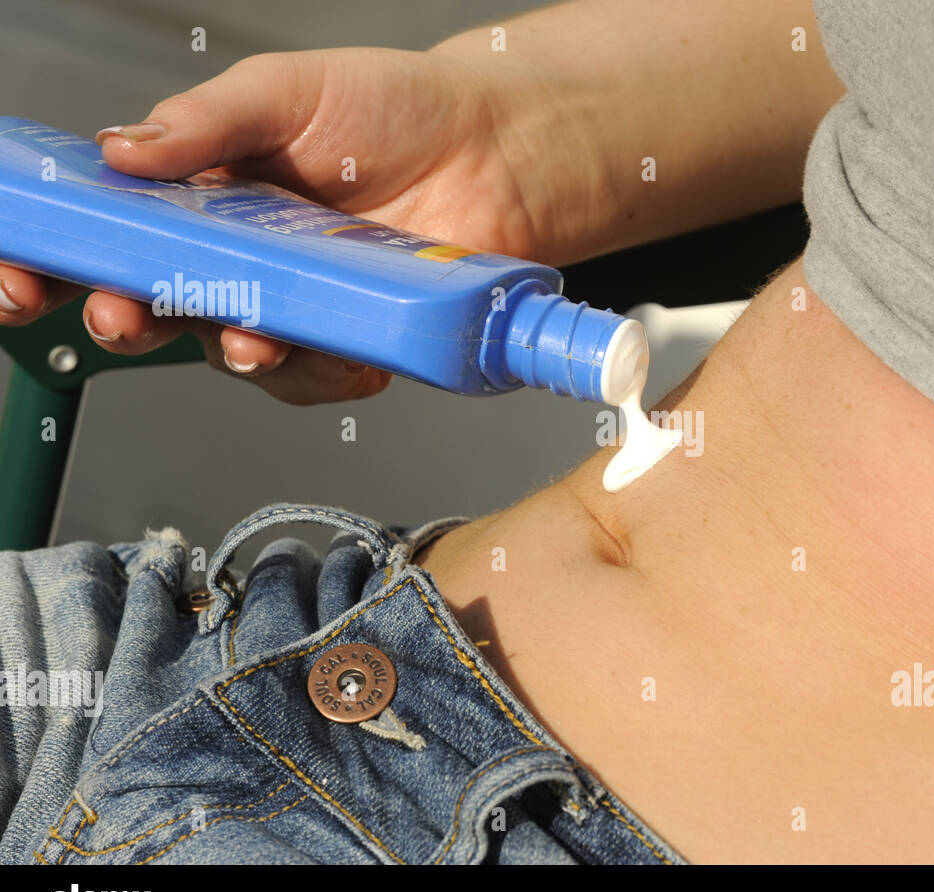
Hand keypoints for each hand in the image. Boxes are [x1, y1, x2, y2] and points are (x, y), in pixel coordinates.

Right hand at [0, 46, 600, 403]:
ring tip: (241, 330)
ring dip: (222, 350)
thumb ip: (205, 121)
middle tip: (118, 310)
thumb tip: (120, 152)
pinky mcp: (351, 338)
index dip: (57, 257)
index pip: (111, 231)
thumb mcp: (290, 90)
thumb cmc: (403, 109)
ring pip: (228, 349)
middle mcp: (242, 253)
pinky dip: (313, 369)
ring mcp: (296, 301)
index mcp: (205, 190)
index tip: (20, 273)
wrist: (504, 149)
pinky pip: (312, 375)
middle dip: (122, 316)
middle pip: (154, 303)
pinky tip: (327, 344)